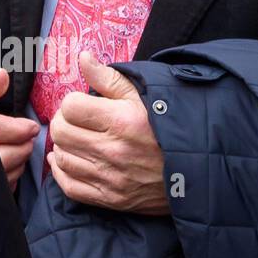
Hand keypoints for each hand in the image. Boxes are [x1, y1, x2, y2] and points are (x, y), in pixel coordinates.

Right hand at [0, 69, 38, 192]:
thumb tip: (2, 74)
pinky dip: (9, 180)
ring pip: (3, 174)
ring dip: (17, 164)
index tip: (31, 127)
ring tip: (20, 153)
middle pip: (5, 156)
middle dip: (22, 148)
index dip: (20, 129)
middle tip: (28, 141)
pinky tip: (9, 170)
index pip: (0, 129)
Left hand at [46, 51, 169, 214]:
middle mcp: (113, 151)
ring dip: (63, 145)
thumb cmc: (168, 129)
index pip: (70, 107)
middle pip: (61, 132)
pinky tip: (66, 160)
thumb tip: (83, 57)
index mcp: (121, 122)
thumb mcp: (143, 96)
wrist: (197, 172)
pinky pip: (70, 186)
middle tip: (75, 121)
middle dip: (63, 121)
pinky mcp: (111, 200)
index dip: (72, 102)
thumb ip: (108, 78)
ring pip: (62, 157)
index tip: (82, 105)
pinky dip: (61, 172)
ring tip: (75, 139)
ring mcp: (111, 179)